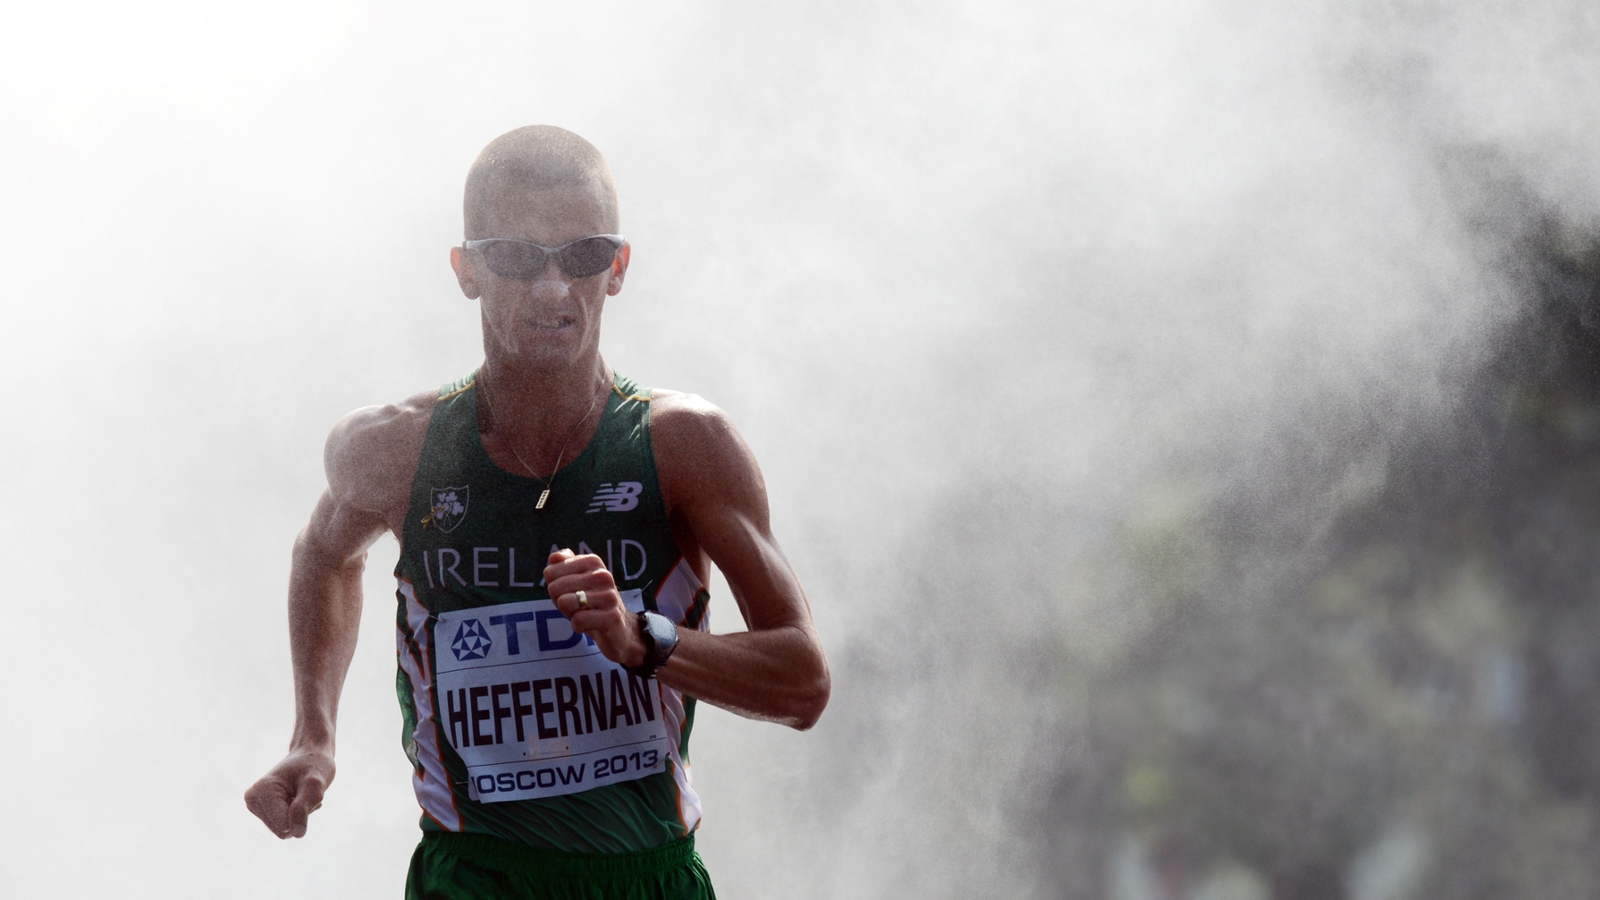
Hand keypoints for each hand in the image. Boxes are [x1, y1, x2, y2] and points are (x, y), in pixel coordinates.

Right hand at [244, 747, 335, 838]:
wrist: (311, 754)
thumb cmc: (315, 765)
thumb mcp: (315, 784)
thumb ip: (303, 808)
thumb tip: (296, 835)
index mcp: (261, 790)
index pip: (284, 824)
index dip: (302, 814)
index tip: (305, 791)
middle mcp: (252, 799)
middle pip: (282, 830)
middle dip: (300, 815)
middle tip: (304, 793)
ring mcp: (255, 806)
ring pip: (284, 830)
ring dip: (300, 815)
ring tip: (301, 794)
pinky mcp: (262, 811)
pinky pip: (284, 827)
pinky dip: (296, 815)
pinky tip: (297, 797)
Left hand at [545, 549, 644, 667]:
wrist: (620, 629)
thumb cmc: (591, 603)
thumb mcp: (576, 580)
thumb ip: (563, 564)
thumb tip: (554, 557)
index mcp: (593, 562)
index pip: (550, 573)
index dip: (555, 588)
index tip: (571, 593)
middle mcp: (603, 575)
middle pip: (555, 588)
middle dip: (560, 602)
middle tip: (578, 606)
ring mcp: (609, 596)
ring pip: (564, 603)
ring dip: (569, 614)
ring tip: (585, 614)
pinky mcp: (611, 617)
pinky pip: (577, 621)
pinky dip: (578, 626)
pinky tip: (591, 625)